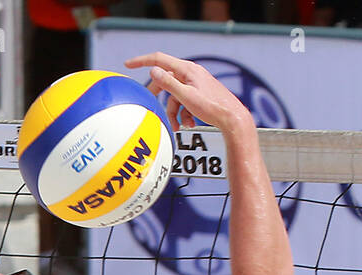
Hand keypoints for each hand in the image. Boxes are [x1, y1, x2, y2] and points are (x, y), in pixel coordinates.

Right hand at [124, 52, 249, 134]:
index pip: (159, 60)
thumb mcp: (187, 97)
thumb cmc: (213, 108)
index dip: (142, 61)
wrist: (233, 119)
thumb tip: (153, 71)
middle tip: (150, 107)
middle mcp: (191, 74)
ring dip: (173, 112)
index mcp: (187, 70)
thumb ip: (169, 84)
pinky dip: (183, 114)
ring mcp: (195, 84)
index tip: (128, 65)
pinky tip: (187, 124)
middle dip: (159, 97)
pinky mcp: (199, 94)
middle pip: (166, 81)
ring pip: (175, 95)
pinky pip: (184, 102)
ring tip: (178, 127)